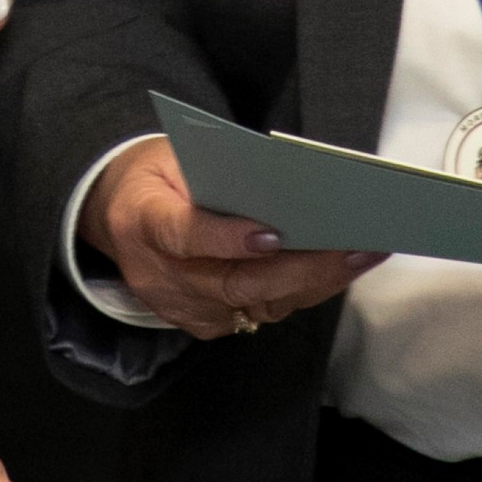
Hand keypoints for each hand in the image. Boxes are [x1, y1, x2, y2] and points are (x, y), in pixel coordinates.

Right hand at [79, 136, 381, 336]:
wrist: (118, 217)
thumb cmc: (157, 178)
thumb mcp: (173, 156)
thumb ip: (216, 171)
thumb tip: (284, 183)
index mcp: (143, 221)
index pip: (183, 235)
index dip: (226, 239)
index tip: (273, 234)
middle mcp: (160, 276)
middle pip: (235, 283)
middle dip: (300, 269)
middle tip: (353, 249)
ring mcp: (181, 307)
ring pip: (257, 304)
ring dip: (315, 281)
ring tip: (362, 255)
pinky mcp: (204, 324)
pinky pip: (261, 313)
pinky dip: (301, 291)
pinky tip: (337, 269)